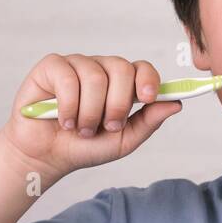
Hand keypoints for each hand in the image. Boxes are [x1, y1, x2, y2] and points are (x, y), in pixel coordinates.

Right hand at [3, 53, 181, 179]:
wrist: (46, 157)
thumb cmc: (84, 147)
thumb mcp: (123, 141)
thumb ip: (148, 122)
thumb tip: (175, 104)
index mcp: (121, 84)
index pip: (142, 68)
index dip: (148, 79)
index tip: (148, 97)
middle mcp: (101, 69)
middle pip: (121, 69)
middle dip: (117, 104)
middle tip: (107, 126)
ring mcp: (77, 65)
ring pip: (95, 76)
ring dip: (90, 112)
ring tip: (81, 129)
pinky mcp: (52, 67)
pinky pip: (68, 78)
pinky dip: (68, 106)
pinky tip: (63, 120)